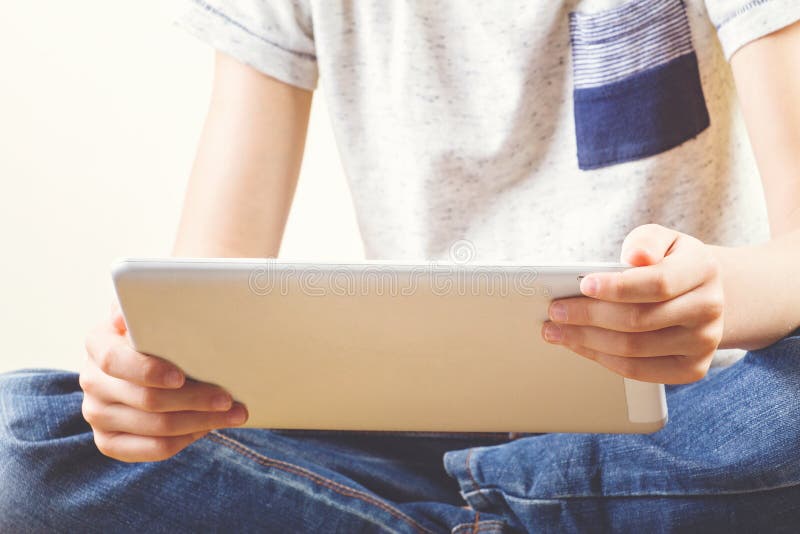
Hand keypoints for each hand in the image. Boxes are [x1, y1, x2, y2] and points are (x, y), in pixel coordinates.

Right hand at [80, 302, 247, 461]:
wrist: (152, 351)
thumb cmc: (159, 327)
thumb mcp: (151, 307)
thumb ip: (145, 301)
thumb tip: (131, 309)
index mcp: (98, 343)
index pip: (116, 361)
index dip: (148, 371)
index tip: (181, 376)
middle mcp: (92, 380)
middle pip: (145, 400)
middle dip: (194, 400)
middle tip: (229, 399)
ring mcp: (97, 413)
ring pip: (154, 427)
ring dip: (199, 422)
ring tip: (233, 414)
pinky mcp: (108, 440)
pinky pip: (149, 450)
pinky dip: (183, 440)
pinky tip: (207, 427)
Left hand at [542, 224, 724, 383]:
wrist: (702, 292)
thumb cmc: (670, 262)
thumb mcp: (662, 239)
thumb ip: (646, 241)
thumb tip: (636, 256)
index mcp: (702, 269)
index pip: (657, 283)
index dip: (617, 287)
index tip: (583, 284)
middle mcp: (708, 308)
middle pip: (639, 320)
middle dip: (589, 316)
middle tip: (556, 311)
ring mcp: (703, 343)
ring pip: (634, 349)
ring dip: (587, 341)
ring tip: (557, 330)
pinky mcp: (691, 368)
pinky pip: (639, 371)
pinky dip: (602, 359)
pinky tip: (580, 345)